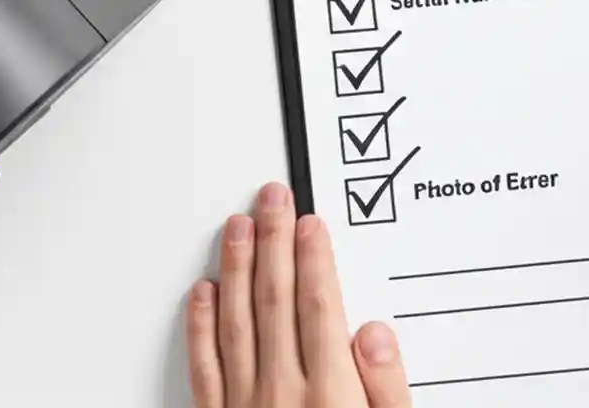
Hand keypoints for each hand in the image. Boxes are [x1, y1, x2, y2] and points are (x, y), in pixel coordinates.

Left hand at [186, 183, 411, 406]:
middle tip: (271, 201)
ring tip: (237, 227)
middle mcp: (283, 394)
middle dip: (274, 241)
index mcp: (331, 394)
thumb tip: (376, 336)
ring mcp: (245, 406)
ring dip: (237, 267)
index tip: (310, 224)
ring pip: (237, 321)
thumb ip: (386, 388)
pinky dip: (202, 324)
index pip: (318, 306)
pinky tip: (204, 292)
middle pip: (275, 299)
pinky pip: (204, 366)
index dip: (314, 258)